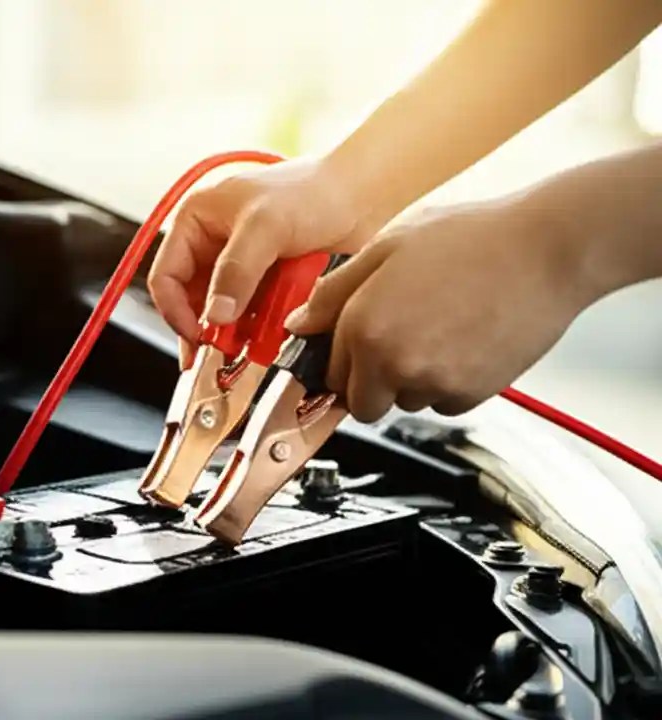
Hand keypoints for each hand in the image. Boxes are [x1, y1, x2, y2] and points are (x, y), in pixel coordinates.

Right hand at [147, 157, 377, 367]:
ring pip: (223, 313)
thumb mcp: (266, 226)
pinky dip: (259, 330)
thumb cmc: (313, 191)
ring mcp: (240, 267)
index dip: (175, 310)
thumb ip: (237, 271)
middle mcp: (212, 245)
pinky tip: (269, 338)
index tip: (197, 336)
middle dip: (206, 329)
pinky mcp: (266, 284)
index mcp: (196, 221)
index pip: (166, 276)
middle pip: (192, 301)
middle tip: (219, 356)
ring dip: (235, 333)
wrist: (363, 195)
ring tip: (249, 349)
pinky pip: (252, 317)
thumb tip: (216, 316)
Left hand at [284, 199, 596, 421]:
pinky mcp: (472, 394)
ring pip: (404, 401)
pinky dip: (447, 381)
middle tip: (398, 336)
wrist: (547, 249)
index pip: (329, 373)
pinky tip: (463, 339)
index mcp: (363, 327)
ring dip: (410, 378)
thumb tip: (299, 324)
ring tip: (438, 326)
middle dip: (370, 378)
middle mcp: (394, 363)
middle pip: (362, 402)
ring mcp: (434, 383)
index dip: (340, 359)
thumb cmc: (471, 238)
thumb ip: (333, 292)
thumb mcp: (386, 247)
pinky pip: (443, 401)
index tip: (352, 349)